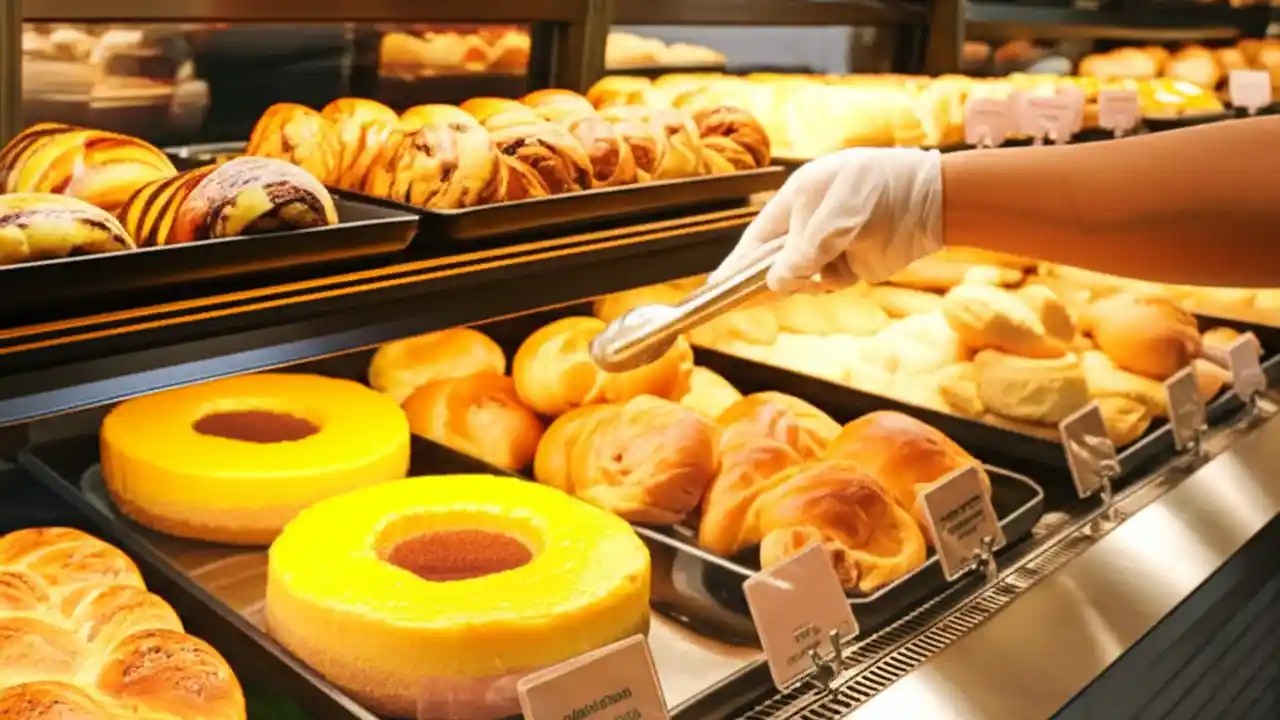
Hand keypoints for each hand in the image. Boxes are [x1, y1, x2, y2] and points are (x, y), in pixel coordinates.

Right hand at [709, 147, 943, 293]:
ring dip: (807, 280)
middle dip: (772, 276)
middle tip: (754, 294)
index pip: (756, 236)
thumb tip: (775, 282)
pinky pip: (825, 283)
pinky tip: (845, 270)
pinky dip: (830, 283)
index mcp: (796, 199)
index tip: (715, 285)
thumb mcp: (835, 217)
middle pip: (774, 260)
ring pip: (799, 277)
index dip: (736, 261)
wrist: (930, 201)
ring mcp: (828, 246)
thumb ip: (803, 251)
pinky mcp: (848, 265)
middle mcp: (807, 224)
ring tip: (831, 266)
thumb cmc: (876, 191)